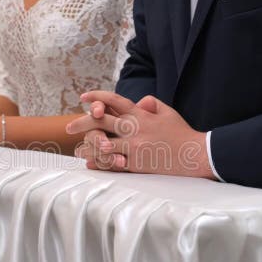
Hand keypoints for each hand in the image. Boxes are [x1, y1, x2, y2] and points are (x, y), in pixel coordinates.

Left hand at [67, 92, 214, 178]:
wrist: (194, 154)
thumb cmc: (181, 132)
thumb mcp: (167, 112)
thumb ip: (151, 104)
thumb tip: (139, 101)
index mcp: (140, 115)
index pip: (114, 101)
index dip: (97, 97)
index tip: (83, 97)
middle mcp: (134, 129)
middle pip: (101, 122)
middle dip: (82, 123)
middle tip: (68, 127)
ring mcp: (134, 147)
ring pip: (103, 144)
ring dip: (87, 146)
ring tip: (77, 148)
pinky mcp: (137, 164)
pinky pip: (113, 162)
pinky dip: (100, 162)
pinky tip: (89, 162)